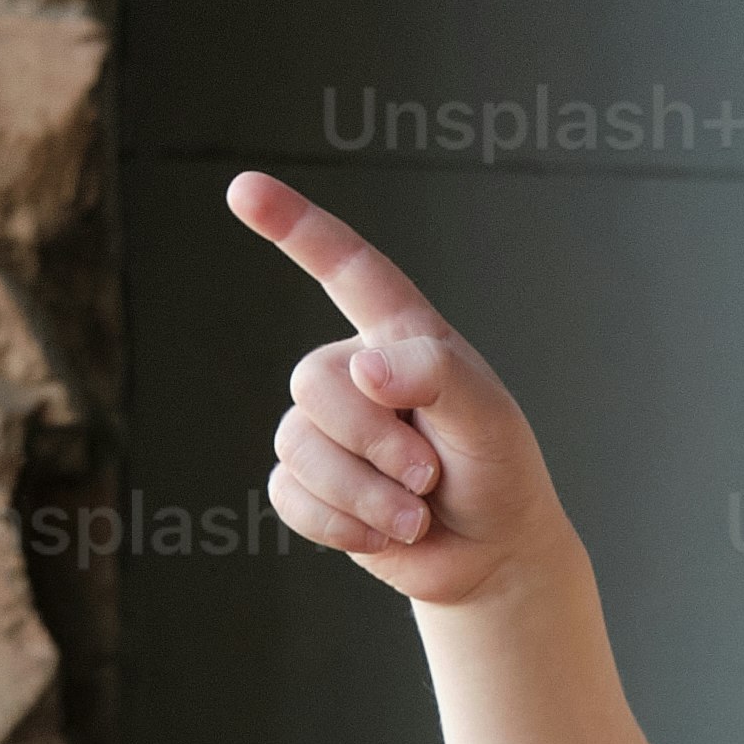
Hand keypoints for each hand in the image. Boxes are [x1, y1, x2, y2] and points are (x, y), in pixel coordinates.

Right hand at [227, 172, 573, 614]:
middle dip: (376, 442)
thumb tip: (363, 369)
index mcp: (399, 336)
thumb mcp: (490, 417)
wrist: (492, 554)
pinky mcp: (308, 485)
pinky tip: (384, 534)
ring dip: (367, 495)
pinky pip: (290, 495)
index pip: (344, 267)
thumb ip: (436, 376)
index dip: (294, 226)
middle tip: (430, 475)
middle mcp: (352, 372)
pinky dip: (343, 527)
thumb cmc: (498, 471)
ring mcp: (325, 429)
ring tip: (417, 511)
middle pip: (314, 383)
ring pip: (299, 447)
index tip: (245, 189)